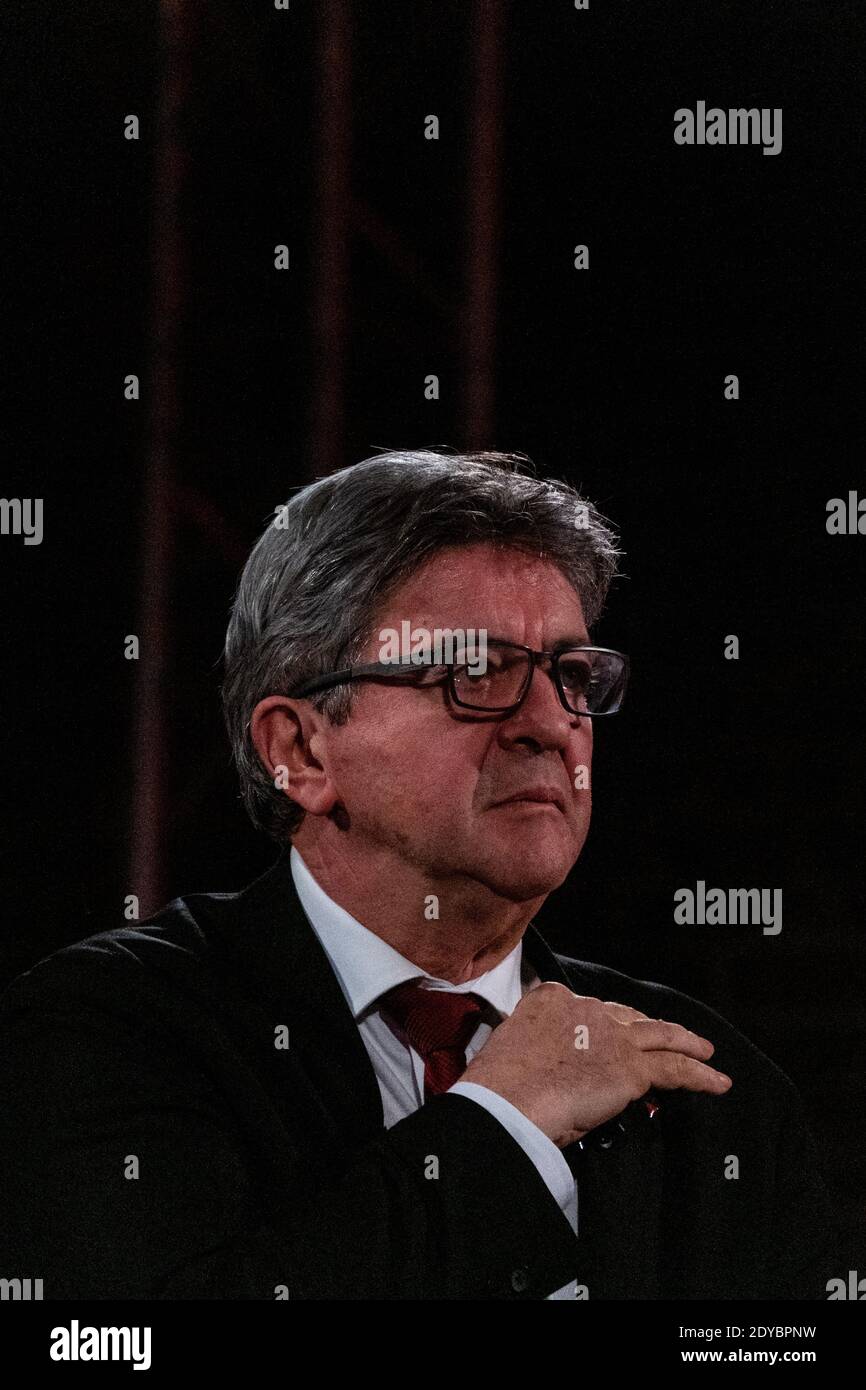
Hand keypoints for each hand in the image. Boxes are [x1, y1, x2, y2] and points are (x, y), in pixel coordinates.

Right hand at [461, 982, 730, 1147]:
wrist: (504, 1101)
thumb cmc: (496, 1086)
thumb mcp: (511, 1048)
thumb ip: (538, 1044)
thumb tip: (553, 1067)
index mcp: (549, 999)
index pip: (588, 1007)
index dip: (606, 1023)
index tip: (611, 1034)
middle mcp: (584, 1006)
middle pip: (628, 1017)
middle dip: (647, 1030)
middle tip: (665, 1040)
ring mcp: (612, 1035)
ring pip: (660, 1036)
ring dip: (687, 1045)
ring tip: (705, 1053)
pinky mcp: (631, 1067)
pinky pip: (675, 1069)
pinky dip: (699, 1075)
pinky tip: (716, 1082)